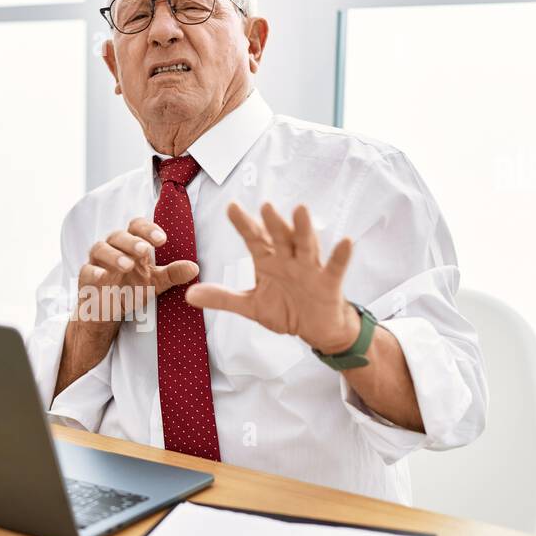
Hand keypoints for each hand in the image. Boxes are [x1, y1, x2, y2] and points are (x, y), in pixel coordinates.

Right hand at [74, 217, 199, 333]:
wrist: (106, 314)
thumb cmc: (130, 291)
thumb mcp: (155, 283)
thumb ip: (172, 274)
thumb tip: (194, 267)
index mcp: (129, 245)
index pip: (136, 227)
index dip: (148, 229)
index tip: (162, 240)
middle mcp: (112, 249)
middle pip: (117, 235)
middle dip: (132, 241)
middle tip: (146, 251)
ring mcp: (96, 263)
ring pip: (100, 248)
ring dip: (114, 255)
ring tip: (128, 265)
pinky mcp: (85, 279)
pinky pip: (87, 271)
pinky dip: (95, 272)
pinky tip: (105, 277)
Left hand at [186, 201, 360, 352]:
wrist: (316, 329)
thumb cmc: (286, 310)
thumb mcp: (250, 306)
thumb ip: (223, 298)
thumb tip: (190, 295)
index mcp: (268, 261)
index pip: (254, 238)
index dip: (243, 224)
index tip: (231, 206)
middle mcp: (288, 259)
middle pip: (279, 237)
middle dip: (272, 222)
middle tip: (264, 205)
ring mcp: (309, 269)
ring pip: (305, 246)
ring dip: (303, 229)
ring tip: (300, 210)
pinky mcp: (328, 282)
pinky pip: (335, 267)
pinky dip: (340, 256)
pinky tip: (345, 242)